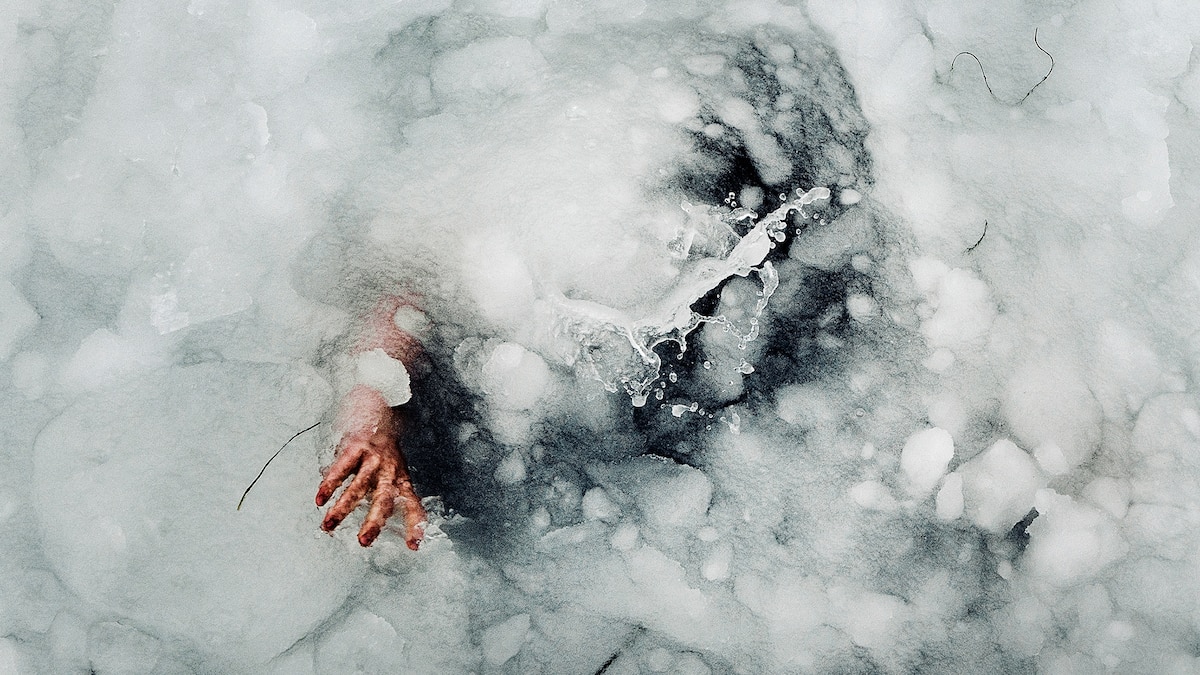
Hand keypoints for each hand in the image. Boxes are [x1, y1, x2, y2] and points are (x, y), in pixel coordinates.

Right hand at [316, 386, 426, 548]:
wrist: (379, 398)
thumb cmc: (384, 438)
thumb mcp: (392, 464)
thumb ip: (382, 487)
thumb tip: (369, 515)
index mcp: (401, 476)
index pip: (413, 503)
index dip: (414, 525)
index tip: (413, 547)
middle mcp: (390, 468)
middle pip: (386, 499)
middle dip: (374, 521)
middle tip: (363, 541)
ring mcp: (374, 456)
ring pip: (359, 486)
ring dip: (342, 508)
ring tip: (327, 525)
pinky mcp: (356, 444)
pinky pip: (342, 468)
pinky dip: (329, 484)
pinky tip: (319, 498)